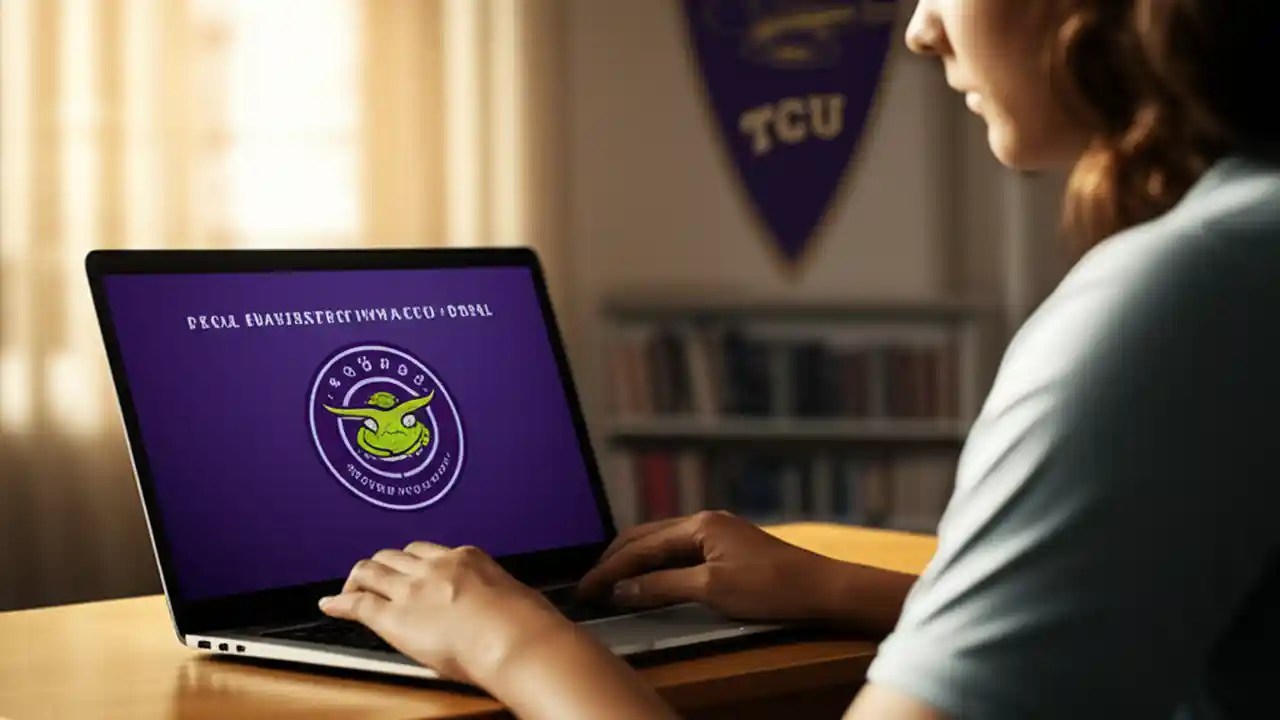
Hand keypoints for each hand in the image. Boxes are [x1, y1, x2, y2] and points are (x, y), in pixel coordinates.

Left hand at [319, 541, 572, 684]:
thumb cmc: (525, 624)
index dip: (413, 562)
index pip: (428, 552)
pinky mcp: (394, 616)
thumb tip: (498, 604)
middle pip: (396, 555)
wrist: (514, 640)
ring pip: (371, 570)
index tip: (411, 570)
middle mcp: (434, 566)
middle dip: (384, 566)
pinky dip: (340, 602)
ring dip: (360, 578)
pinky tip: (331, 604)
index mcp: (466, 558)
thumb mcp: (514, 595)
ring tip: (352, 589)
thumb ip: (494, 594)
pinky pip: (358, 603)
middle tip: (377, 580)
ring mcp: (412, 589)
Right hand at [578, 511, 873, 623]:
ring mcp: (717, 533)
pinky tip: (649, 578)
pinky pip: (679, 551)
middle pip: (646, 537)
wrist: (820, 589)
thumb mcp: (711, 590)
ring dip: (634, 561)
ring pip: (662, 543)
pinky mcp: (727, 548)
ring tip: (611, 581)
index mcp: (698, 525)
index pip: (640, 547)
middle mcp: (704, 521)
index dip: (609, 569)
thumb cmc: (770, 587)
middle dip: (615, 559)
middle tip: (590, 583)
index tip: (585, 588)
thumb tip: (622, 589)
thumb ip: (662, 587)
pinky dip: (656, 564)